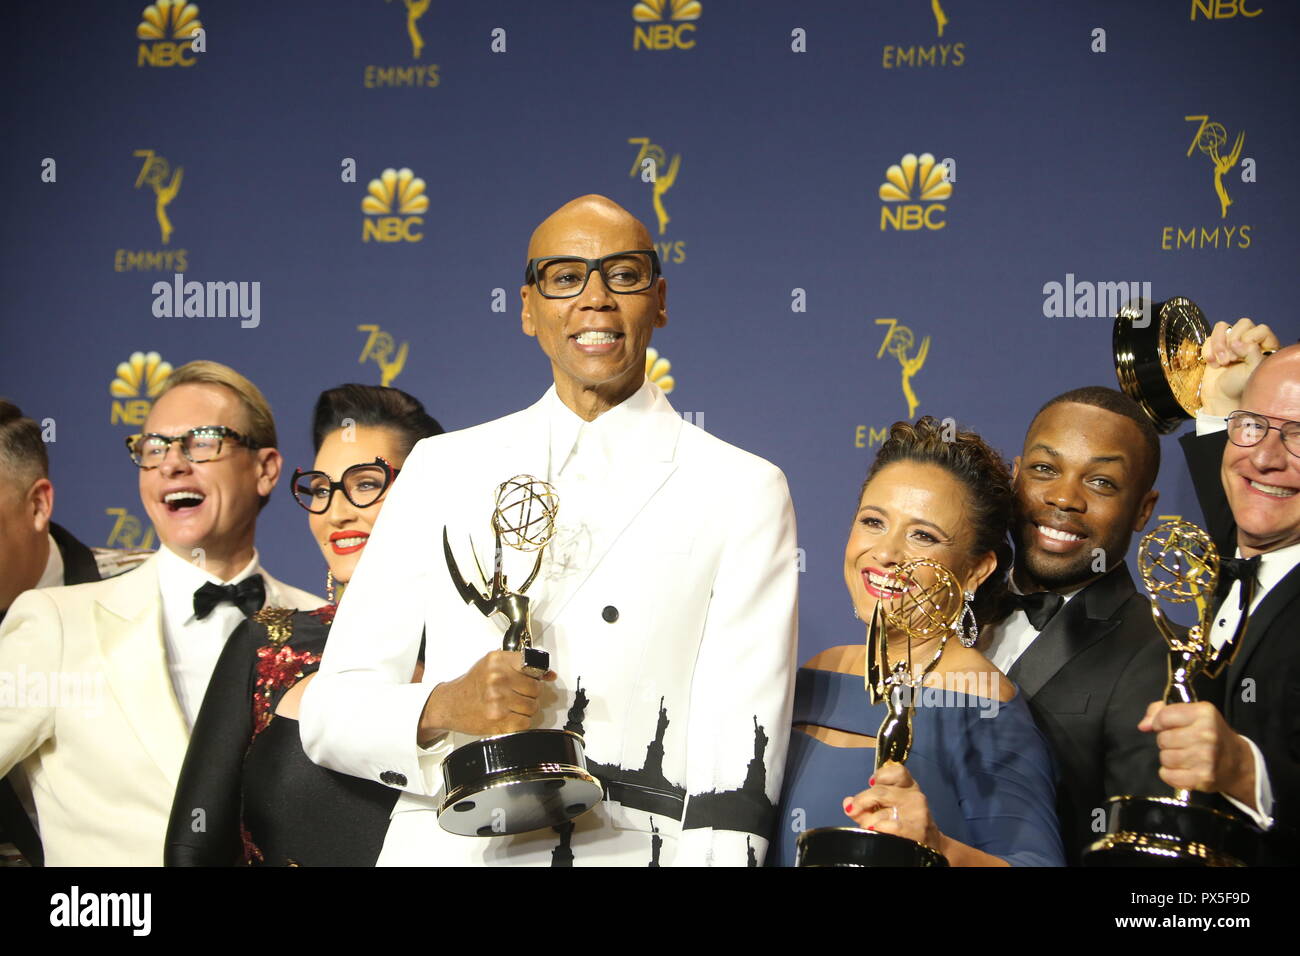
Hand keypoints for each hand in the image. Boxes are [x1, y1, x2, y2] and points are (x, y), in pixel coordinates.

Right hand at [420, 650, 555, 740]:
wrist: (450, 704)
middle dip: (531, 693)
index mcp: (497, 661)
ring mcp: (498, 701)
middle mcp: (497, 679)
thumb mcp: (493, 665)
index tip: (534, 677)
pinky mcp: (498, 721)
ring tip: (511, 705)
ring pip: (533, 707)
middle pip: (536, 689)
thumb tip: (549, 674)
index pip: (533, 665)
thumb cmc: (472, 685)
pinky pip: (525, 723)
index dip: (536, 674)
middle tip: (518, 693)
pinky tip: (508, 716)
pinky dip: (520, 722)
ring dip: (526, 709)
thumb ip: (520, 665)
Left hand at [842, 761, 942, 851]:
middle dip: (862, 802)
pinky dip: (878, 829)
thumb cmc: (904, 825)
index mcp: (909, 786)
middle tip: (854, 811)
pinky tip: (877, 831)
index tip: (870, 783)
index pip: (896, 771)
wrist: (927, 847)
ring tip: (868, 828)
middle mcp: (914, 796)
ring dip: (868, 822)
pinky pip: (889, 826)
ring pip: (881, 812)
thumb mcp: (885, 811)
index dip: (880, 775)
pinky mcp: (917, 828)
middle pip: (879, 792)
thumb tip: (848, 803)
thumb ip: (864, 807)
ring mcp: (917, 812)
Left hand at [1138, 700, 1256, 806]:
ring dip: (1169, 758)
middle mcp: (1206, 734)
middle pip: (1162, 739)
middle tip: (1182, 743)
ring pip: (1164, 758)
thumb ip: (1161, 711)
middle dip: (1166, 741)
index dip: (1160, 723)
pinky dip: (1170, 774)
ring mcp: (1206, 758)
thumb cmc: (1209, 734)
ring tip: (1185, 756)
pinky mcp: (1203, 778)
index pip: (1163, 717)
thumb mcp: (1191, 713)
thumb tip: (1143, 726)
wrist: (1237, 763)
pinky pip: (1168, 776)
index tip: (1168, 726)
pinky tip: (1183, 769)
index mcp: (1204, 713)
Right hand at [1199, 318, 1279, 415]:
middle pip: (1243, 324)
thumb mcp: (1252, 371)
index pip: (1261, 329)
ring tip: (1220, 362)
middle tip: (1230, 360)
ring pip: (1224, 326)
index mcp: (1266, 346)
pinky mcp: (1217, 344)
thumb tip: (1236, 342)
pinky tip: (1212, 362)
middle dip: (1232, 342)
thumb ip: (1251, 352)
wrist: (1220, 396)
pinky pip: (1211, 336)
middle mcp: (1251, 341)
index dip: (1248, 340)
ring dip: (1218, 344)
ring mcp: (1233, 341)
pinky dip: (1208, 349)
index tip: (1241, 357)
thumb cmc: (1239, 386)